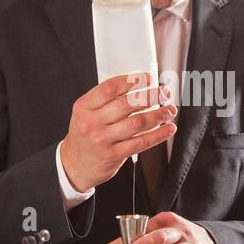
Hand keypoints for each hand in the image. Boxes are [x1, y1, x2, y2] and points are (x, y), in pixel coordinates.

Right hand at [60, 74, 176, 191]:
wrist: (74, 165)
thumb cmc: (85, 136)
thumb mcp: (86, 114)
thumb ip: (106, 101)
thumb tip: (139, 88)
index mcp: (84, 107)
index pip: (110, 88)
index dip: (132, 81)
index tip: (148, 78)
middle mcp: (92, 122)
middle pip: (127, 104)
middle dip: (151, 96)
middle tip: (164, 92)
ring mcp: (102, 140)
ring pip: (137, 122)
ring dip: (158, 114)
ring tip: (169, 109)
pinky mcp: (113, 155)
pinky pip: (141, 142)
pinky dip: (158, 134)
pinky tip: (168, 128)